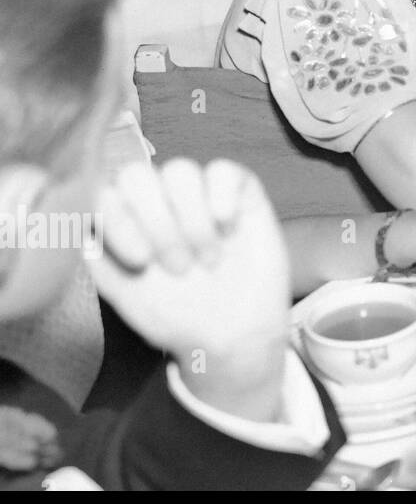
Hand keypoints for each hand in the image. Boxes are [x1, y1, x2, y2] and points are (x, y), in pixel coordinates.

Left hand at [89, 160, 291, 417]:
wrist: (237, 333)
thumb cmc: (181, 317)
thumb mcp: (131, 300)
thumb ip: (103, 267)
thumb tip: (86, 232)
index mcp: (130, 222)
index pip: (108, 195)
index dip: (120, 222)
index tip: (141, 262)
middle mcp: (162, 202)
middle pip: (138, 174)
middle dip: (156, 221)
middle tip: (178, 266)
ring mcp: (201, 194)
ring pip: (180, 170)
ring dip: (191, 218)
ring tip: (208, 259)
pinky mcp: (241, 193)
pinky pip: (224, 170)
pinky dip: (222, 196)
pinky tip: (228, 227)